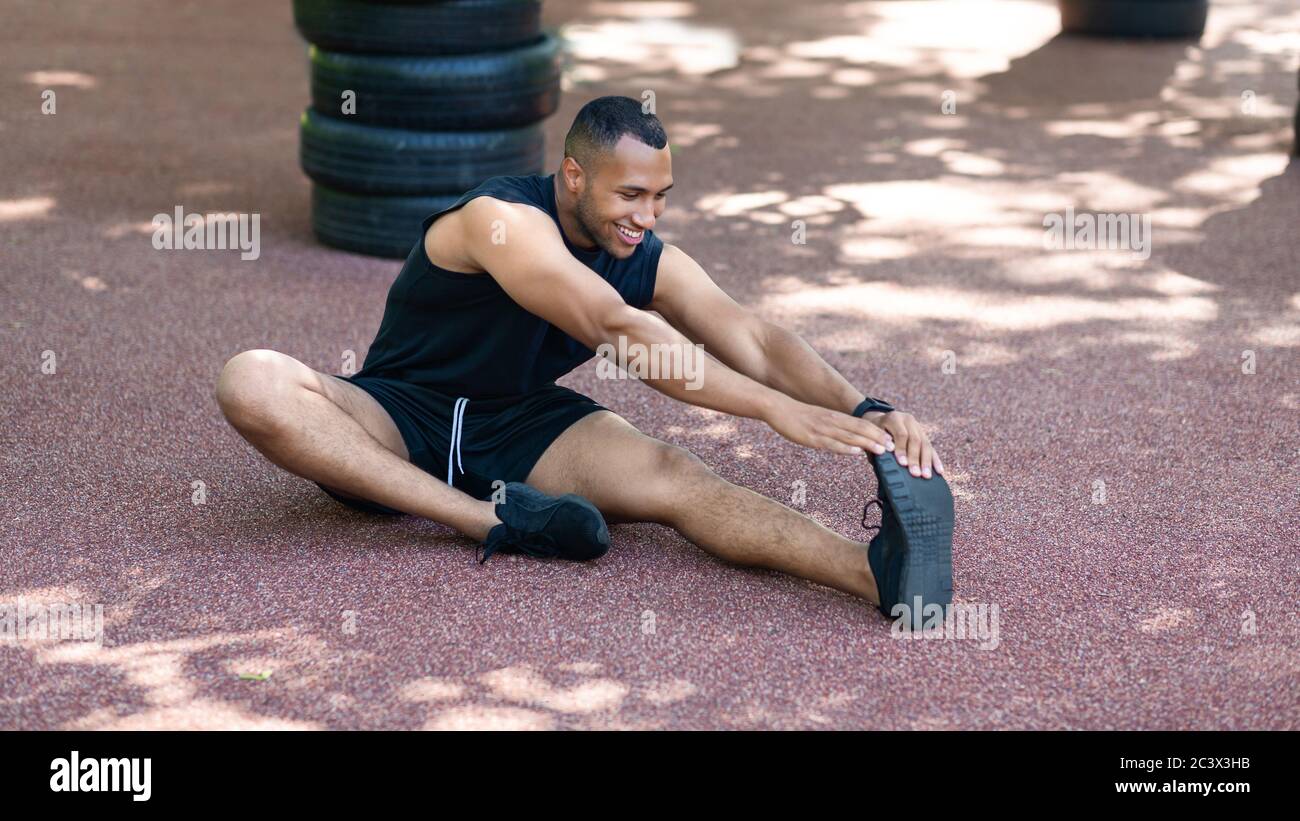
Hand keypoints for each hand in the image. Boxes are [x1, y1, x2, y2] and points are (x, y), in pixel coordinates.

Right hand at [763, 396, 894, 455]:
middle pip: (860, 429)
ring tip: (882, 451)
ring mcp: (822, 429)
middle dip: (878, 439)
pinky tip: (855, 452)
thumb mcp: (819, 419)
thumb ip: (833, 427)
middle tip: (893, 448)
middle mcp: (832, 421)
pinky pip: (831, 443)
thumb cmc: (798, 416)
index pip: (861, 424)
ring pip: (849, 436)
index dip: (877, 432)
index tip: (890, 441)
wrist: (778, 408)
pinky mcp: (811, 437)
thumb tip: (846, 439)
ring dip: (867, 444)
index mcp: (835, 417)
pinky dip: (845, 448)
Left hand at [863, 410, 943, 477]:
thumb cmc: (874, 434)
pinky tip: (939, 470)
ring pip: (925, 444)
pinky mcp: (924, 434)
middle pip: (915, 440)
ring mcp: (918, 426)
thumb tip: (886, 464)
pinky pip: (931, 448)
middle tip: (915, 474)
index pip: (901, 434)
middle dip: (915, 459)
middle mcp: (908, 420)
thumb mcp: (873, 437)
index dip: (902, 449)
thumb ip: (878, 448)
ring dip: (927, 462)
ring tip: (926, 476)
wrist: (880, 420)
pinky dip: (935, 460)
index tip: (902, 463)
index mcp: (894, 418)